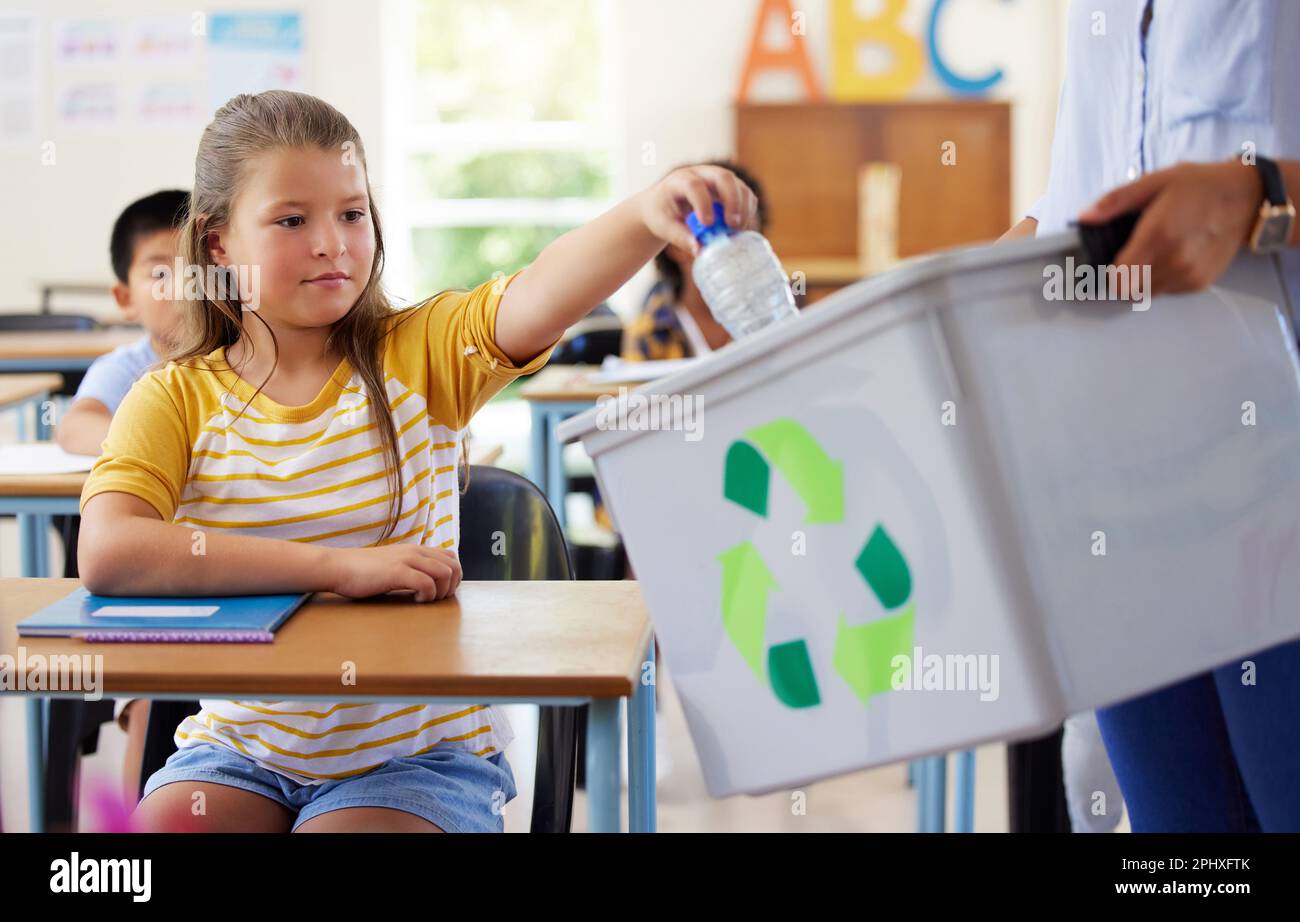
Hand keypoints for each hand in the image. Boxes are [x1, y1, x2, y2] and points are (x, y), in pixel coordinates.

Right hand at [326, 544, 462, 602]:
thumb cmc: (364, 571)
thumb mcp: (393, 563)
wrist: (339, 566)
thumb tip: (428, 582)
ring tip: (426, 600)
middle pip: (454, 566)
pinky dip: (427, 595)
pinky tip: (416, 600)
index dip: (454, 577)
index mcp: (417, 549)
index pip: (451, 558)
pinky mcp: (397, 572)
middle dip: (452, 586)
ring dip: (441, 591)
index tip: (441, 591)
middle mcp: (416, 551)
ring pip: (445, 573)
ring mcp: (407, 560)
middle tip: (436, 599)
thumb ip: (411, 567)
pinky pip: (426, 583)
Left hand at [639, 164, 760, 255]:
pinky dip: (747, 211)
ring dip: (743, 208)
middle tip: (733, 225)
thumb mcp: (663, 226)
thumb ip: (679, 237)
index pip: (694, 185)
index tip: (707, 225)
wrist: (663, 204)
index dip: (703, 203)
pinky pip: (746, 195)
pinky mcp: (730, 188)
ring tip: (737, 231)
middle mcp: (701, 173)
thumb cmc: (661, 214)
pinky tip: (740, 228)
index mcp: (680, 180)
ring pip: (739, 185)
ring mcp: (718, 179)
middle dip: (732, 201)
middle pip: (724, 177)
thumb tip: (699, 250)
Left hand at [1078, 159, 1264, 294]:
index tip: (1105, 260)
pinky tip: (1169, 256)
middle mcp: (1175, 261)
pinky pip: (1167, 291)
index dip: (1105, 273)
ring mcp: (1189, 275)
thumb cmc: (1199, 185)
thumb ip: (1115, 201)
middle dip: (1122, 275)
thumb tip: (1084, 217)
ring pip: (1147, 293)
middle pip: (1129, 289)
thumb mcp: (1154, 182)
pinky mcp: (1200, 282)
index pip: (1118, 279)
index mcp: (1158, 236)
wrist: (1246, 196)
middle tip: (1128, 253)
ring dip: (1141, 279)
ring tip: (1151, 252)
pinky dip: (1161, 280)